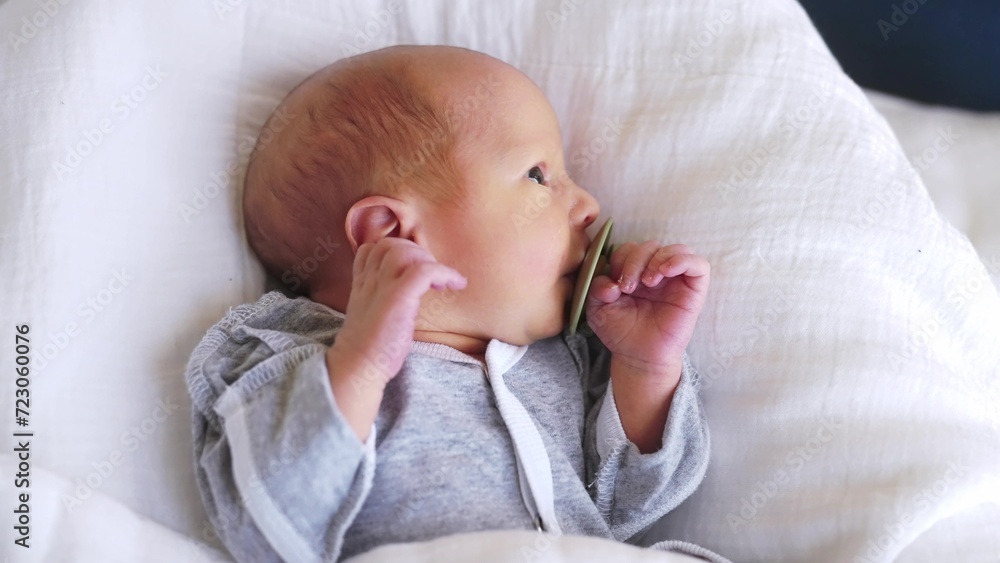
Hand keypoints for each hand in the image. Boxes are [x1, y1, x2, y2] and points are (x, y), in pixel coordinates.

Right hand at [332, 238, 466, 390]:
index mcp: (362, 284)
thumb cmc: (371, 349)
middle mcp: (369, 280)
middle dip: (416, 254)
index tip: (414, 272)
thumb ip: (384, 299)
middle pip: (391, 245)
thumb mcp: (374, 315)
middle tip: (432, 280)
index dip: (398, 253)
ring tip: (441, 284)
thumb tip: (411, 295)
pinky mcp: (397, 297)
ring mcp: (382, 286)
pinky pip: (424, 270)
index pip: (372, 249)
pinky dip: (444, 273)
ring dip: (429, 262)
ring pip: (405, 251)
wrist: (359, 367)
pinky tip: (454, 285)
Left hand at [584, 241, 709, 372]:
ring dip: (658, 259)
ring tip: (648, 281)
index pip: (630, 249)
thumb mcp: (598, 310)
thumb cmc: (621, 332)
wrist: (639, 356)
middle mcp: (656, 272)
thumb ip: (596, 290)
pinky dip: (682, 261)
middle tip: (628, 287)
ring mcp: (676, 280)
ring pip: (676, 249)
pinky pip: (699, 264)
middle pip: (650, 246)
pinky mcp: (694, 289)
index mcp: (634, 272)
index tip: (616, 285)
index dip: (621, 260)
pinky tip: (665, 272)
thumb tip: (610, 282)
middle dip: (635, 261)